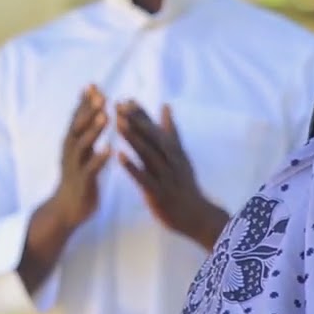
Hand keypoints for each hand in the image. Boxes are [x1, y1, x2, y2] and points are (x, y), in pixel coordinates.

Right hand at [46, 84, 112, 230]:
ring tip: (105, 117)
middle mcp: (70, 152)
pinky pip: (90, 169)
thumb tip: (89, 106)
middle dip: (88, 111)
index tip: (94, 85)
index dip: (84, 102)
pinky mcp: (82, 183)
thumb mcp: (79, 151)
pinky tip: (109, 151)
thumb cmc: (77, 177)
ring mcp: (74, 167)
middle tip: (101, 96)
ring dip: (93, 130)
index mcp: (71, 143)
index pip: (77, 118)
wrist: (66, 209)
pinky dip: (99, 159)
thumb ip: (83, 130)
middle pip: (78, 127)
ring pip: (82, 145)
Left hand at [115, 101, 228, 248]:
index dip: (141, 114)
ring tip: (118, 124)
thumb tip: (165, 106)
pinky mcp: (158, 192)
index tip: (126, 99)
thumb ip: (169, 131)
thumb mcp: (179, 154)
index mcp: (172, 149)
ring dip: (133, 138)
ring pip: (148, 154)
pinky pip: (144, 178)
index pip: (155, 127)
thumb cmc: (183, 183)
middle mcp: (170, 159)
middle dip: (135, 121)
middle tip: (118, 106)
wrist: (196, 214)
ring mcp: (165, 176)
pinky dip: (132, 167)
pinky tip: (119, 157)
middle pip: (151, 137)